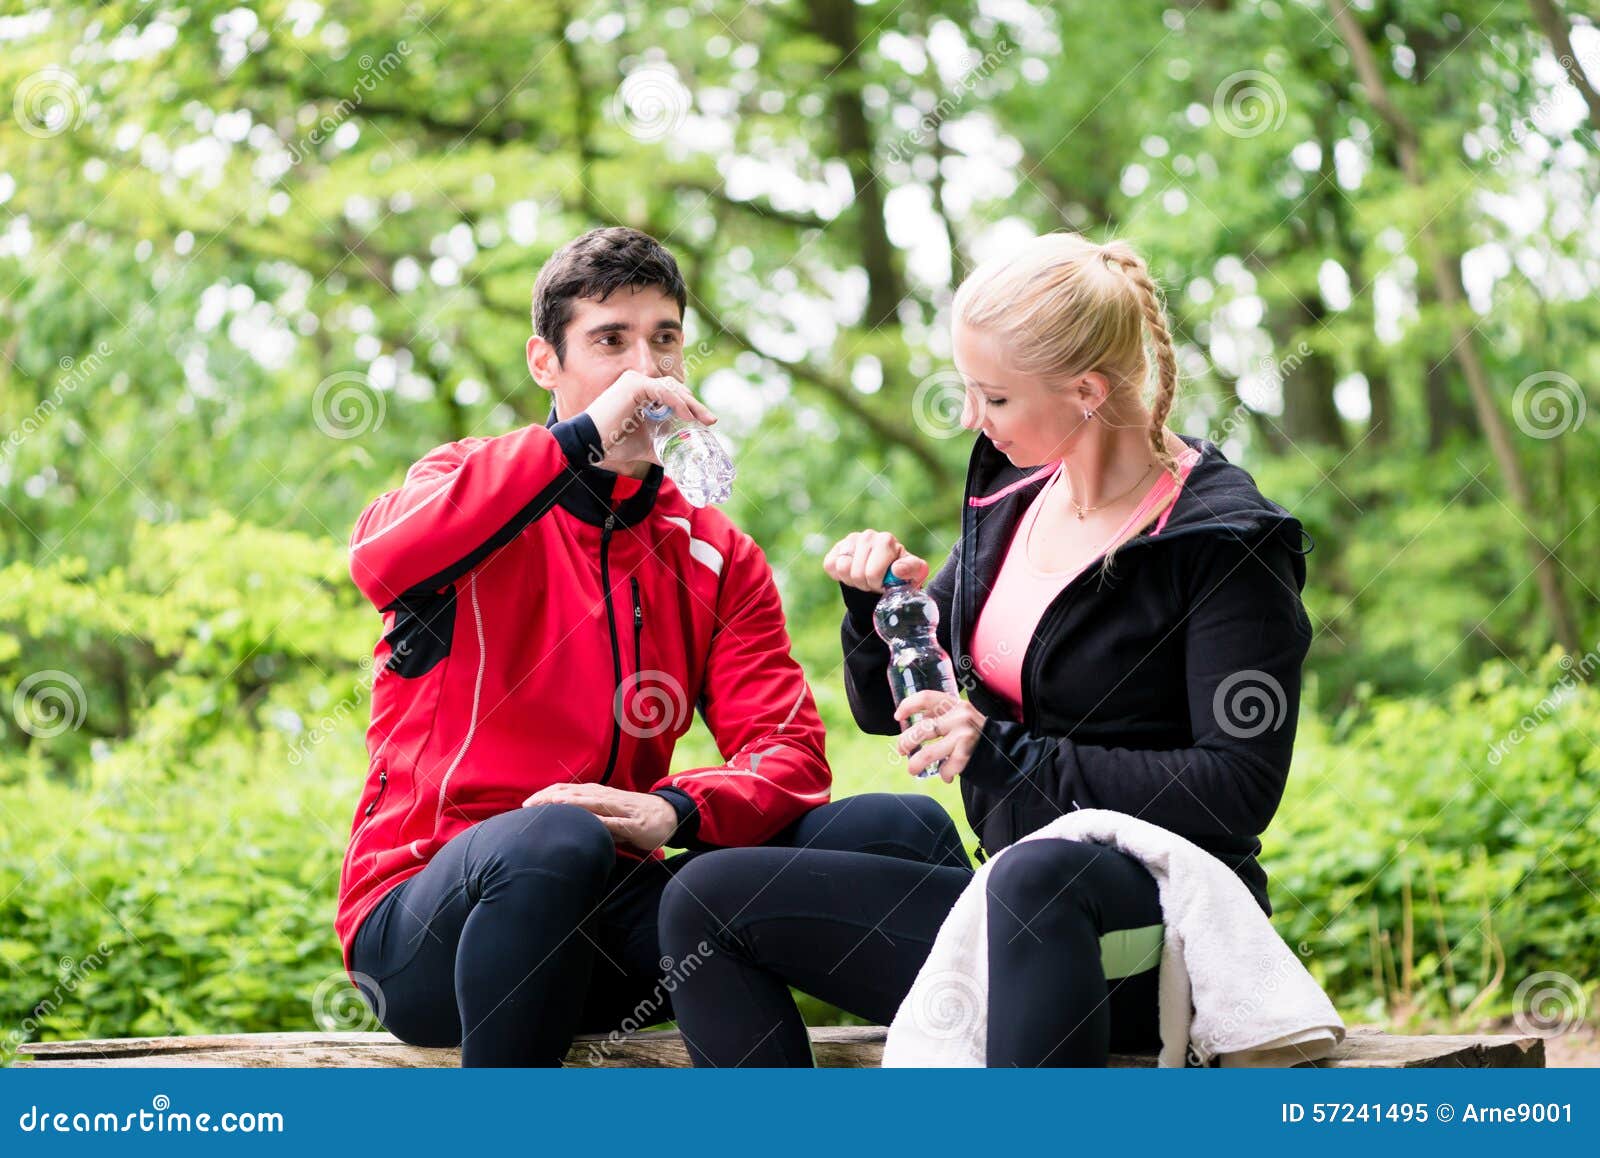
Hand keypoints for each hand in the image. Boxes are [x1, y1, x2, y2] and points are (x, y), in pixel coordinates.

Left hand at [522, 783, 679, 851]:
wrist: (671, 815)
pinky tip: (587, 826)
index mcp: (599, 794)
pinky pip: (615, 823)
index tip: (526, 804)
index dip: (546, 795)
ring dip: (570, 804)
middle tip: (527, 806)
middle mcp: (607, 797)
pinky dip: (600, 823)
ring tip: (550, 806)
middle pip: (574, 794)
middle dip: (550, 799)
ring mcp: (621, 809)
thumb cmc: (635, 815)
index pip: (568, 790)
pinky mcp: (634, 824)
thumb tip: (564, 825)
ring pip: (592, 804)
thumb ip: (588, 816)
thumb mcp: (608, 813)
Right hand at [582, 369, 716, 471]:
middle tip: (710, 421)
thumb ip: (663, 447)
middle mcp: (638, 382)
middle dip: (695, 404)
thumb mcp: (646, 445)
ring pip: (672, 388)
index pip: (672, 394)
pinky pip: (662, 391)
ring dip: (690, 403)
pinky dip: (677, 402)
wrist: (591, 445)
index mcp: (641, 393)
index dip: (690, 406)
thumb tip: (680, 459)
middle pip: (675, 388)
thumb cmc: (614, 444)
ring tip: (701, 420)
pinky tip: (686, 416)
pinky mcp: (633, 385)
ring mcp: (635, 381)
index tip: (706, 422)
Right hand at [823, 529, 928, 592]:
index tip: (884, 584)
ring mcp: (850, 540)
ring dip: (852, 581)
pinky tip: (852, 573)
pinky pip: (830, 565)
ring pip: (842, 568)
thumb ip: (911, 569)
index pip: (872, 572)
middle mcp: (868, 536)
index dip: (876, 584)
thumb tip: (897, 570)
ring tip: (863, 578)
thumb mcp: (913, 573)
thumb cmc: (900, 573)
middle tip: (873, 583)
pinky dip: (839, 575)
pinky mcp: (837, 548)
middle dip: (865, 584)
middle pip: (857, 573)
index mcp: (886, 540)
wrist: (884, 574)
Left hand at [894, 691, 985, 782]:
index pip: (926, 698)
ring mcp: (964, 733)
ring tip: (912, 769)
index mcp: (954, 703)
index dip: (908, 706)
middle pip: (921, 729)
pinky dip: (944, 773)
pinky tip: (946, 776)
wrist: (1005, 750)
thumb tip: (913, 725)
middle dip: (906, 741)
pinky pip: (946, 767)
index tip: (897, 717)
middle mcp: (960, 715)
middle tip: (901, 750)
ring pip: (928, 752)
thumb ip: (941, 716)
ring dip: (916, 763)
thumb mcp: (960, 717)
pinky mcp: (968, 751)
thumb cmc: (975, 735)